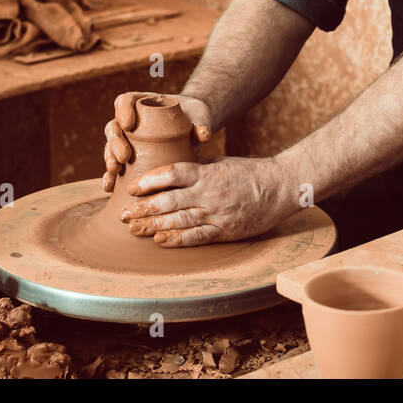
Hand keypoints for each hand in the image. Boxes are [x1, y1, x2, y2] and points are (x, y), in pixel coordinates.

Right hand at [102, 92, 211, 191]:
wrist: (194, 131)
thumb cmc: (194, 118)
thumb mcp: (198, 118)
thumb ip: (201, 124)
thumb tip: (204, 134)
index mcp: (143, 102)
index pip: (126, 100)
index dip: (123, 110)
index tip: (129, 124)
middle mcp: (130, 119)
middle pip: (114, 126)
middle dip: (115, 142)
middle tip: (125, 156)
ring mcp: (127, 138)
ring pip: (110, 145)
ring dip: (109, 158)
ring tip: (115, 171)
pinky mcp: (128, 157)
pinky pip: (114, 164)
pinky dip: (109, 176)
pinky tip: (109, 187)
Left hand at [119, 156, 292, 245]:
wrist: (280, 187)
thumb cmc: (249, 172)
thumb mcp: (221, 162)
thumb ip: (197, 167)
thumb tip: (171, 170)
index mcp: (206, 172)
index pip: (171, 173)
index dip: (148, 181)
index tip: (131, 188)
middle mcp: (208, 193)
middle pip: (168, 200)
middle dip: (143, 208)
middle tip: (123, 215)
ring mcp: (216, 213)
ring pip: (178, 220)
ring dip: (153, 226)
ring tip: (134, 229)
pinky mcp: (225, 230)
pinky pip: (197, 236)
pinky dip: (177, 239)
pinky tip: (160, 240)